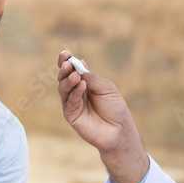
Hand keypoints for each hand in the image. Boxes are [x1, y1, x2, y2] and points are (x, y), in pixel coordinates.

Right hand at [57, 50, 148, 182]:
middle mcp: (75, 92)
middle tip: (68, 62)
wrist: (120, 130)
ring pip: (63, 89)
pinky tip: (81, 85)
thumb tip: (79, 63)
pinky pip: (69, 102)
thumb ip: (92, 78)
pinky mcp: (71, 115)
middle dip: (64, 69)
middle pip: (64, 77)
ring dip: (68, 80)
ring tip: (76, 74)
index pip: (72, 69)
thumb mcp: (106, 88)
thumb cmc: (115, 108)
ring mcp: (72, 103)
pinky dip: (74, 92)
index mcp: (84, 82)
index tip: (65, 53)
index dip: (67, 61)